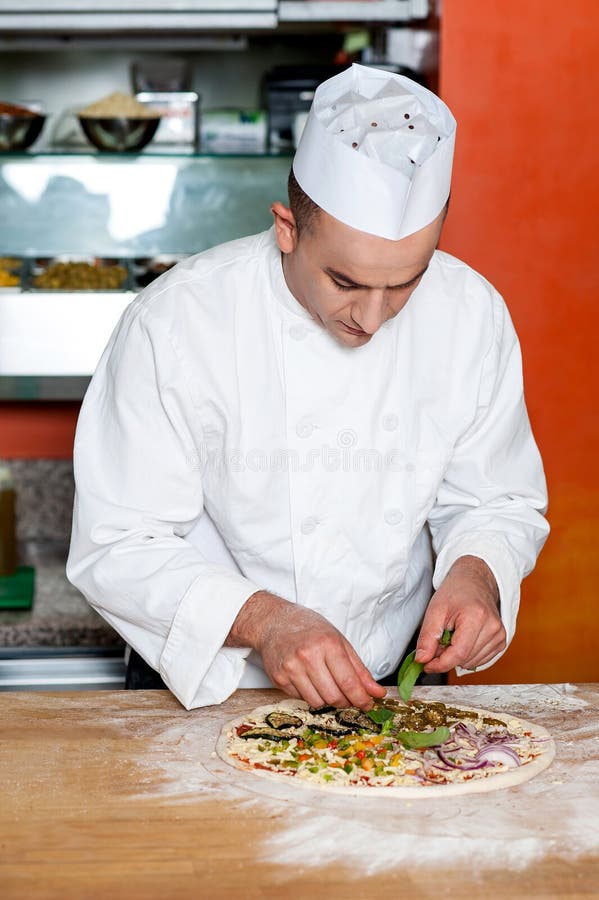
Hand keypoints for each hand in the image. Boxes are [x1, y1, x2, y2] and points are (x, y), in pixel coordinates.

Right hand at [226, 591, 385, 709]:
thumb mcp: (339, 641)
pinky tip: (309, 680)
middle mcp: (308, 656)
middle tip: (348, 696)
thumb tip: (377, 692)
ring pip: (317, 702)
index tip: (367, 704)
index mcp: (328, 644)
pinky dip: (310, 694)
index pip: (348, 682)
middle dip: (345, 702)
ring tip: (327, 684)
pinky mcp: (279, 678)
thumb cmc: (309, 629)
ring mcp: (291, 668)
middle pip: (334, 696)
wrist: (274, 622)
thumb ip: (359, 669)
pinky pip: (301, 698)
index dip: (361, 699)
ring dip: (327, 700)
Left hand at [415, 556, 505, 673]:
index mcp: (477, 617)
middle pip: (464, 660)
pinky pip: (480, 660)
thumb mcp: (435, 610)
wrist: (474, 581)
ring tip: (452, 636)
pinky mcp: (501, 641)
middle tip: (438, 641)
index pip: (459, 653)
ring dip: (457, 657)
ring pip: (472, 663)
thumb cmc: (456, 592)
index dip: (440, 663)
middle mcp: (493, 628)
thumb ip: (427, 637)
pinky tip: (463, 639)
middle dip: (446, 657)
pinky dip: (467, 655)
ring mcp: (500, 635)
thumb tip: (422, 660)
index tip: (426, 664)